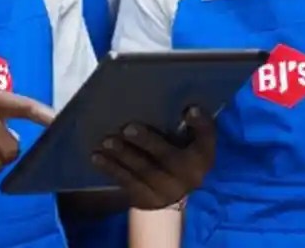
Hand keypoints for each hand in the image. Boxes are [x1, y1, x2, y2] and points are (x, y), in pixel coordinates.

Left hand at [92, 107, 215, 209]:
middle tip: (127, 128)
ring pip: (143, 171)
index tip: (190, 109)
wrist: (173, 192)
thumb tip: (183, 104)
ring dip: (123, 156)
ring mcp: (167, 192)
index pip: (206, 138)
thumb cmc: (179, 153)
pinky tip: (98, 157)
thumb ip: (187, 124)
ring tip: (107, 141)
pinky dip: (111, 169)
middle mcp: (189, 177)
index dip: (201, 125)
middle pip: (167, 157)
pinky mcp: (147, 201)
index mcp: (202, 156)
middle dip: (147, 142)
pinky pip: (128, 183)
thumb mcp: (189, 140)